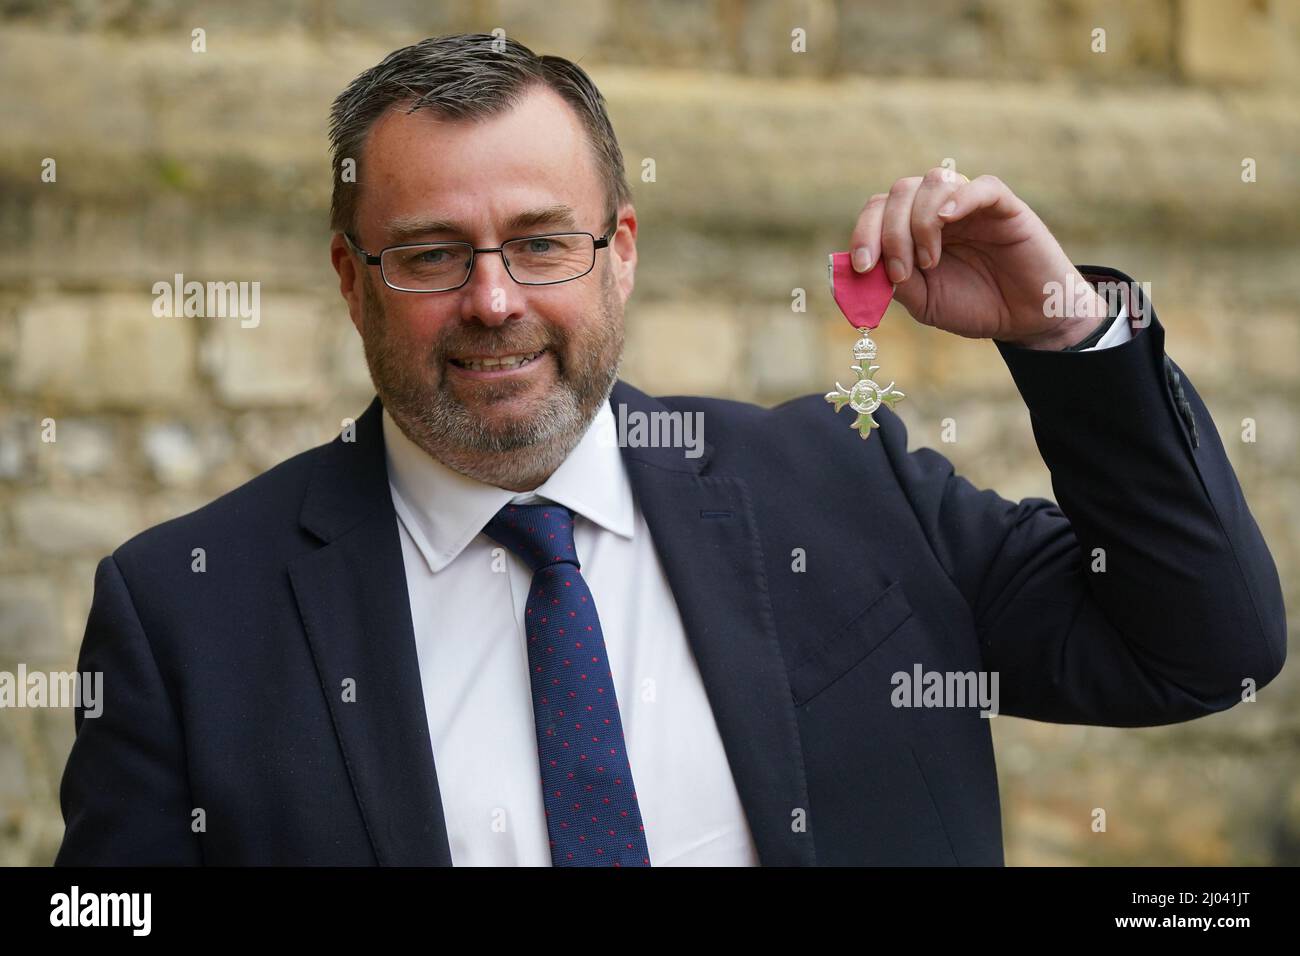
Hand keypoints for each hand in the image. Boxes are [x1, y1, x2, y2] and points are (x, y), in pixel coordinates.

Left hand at [849, 169, 1108, 348]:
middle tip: (900, 273)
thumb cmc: (973, 306)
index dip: (864, 233)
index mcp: (913, 228)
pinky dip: (959, 198)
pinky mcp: (1004, 206)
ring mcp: (970, 204)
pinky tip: (948, 220)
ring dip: (920, 224)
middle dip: (889, 234)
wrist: (1024, 319)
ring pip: (932, 184)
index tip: (863, 267)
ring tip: (929, 263)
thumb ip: (893, 283)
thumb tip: (858, 269)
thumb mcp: (924, 302)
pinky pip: (981, 187)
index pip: (878, 209)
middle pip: (899, 192)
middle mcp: (938, 209)